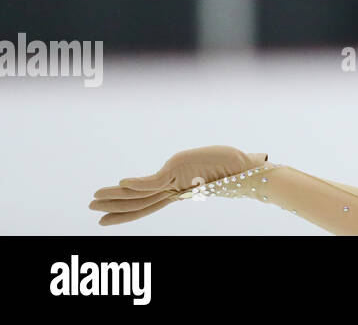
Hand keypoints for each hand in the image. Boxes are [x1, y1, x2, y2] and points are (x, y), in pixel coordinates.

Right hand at [89, 145, 268, 225]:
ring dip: (114, 197)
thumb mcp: (214, 167)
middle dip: (114, 208)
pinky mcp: (178, 173)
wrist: (247, 171)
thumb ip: (212, 169)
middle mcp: (173, 189)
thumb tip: (238, 159)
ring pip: (139, 195)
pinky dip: (136, 184)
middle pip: (138, 204)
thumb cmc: (235, 167)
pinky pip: (152, 182)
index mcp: (177, 189)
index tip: (105, 218)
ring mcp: (175, 182)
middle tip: (90, 210)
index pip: (146, 204)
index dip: (126, 211)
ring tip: (93, 199)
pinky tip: (120, 183)